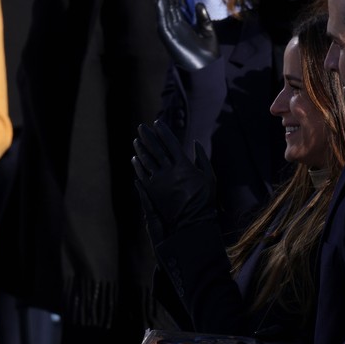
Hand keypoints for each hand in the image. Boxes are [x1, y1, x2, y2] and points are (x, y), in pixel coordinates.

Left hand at [132, 120, 216, 242]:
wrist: (192, 220)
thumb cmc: (204, 198)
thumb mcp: (209, 176)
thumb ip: (202, 158)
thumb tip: (196, 142)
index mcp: (184, 165)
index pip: (170, 142)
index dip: (163, 131)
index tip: (156, 123)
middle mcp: (169, 170)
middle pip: (155, 148)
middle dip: (147, 136)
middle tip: (141, 127)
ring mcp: (159, 180)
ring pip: (146, 160)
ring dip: (140, 149)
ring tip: (136, 140)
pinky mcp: (152, 191)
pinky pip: (142, 174)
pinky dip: (138, 165)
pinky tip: (135, 158)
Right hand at [155, 0, 218, 70]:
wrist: (207, 69)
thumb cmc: (208, 55)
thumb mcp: (208, 31)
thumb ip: (203, 18)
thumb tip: (198, 4)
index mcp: (183, 26)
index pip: (175, 6)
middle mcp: (175, 28)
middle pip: (167, 7)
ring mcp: (171, 33)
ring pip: (163, 13)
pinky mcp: (170, 39)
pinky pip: (163, 23)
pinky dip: (161, 12)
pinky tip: (160, 1)